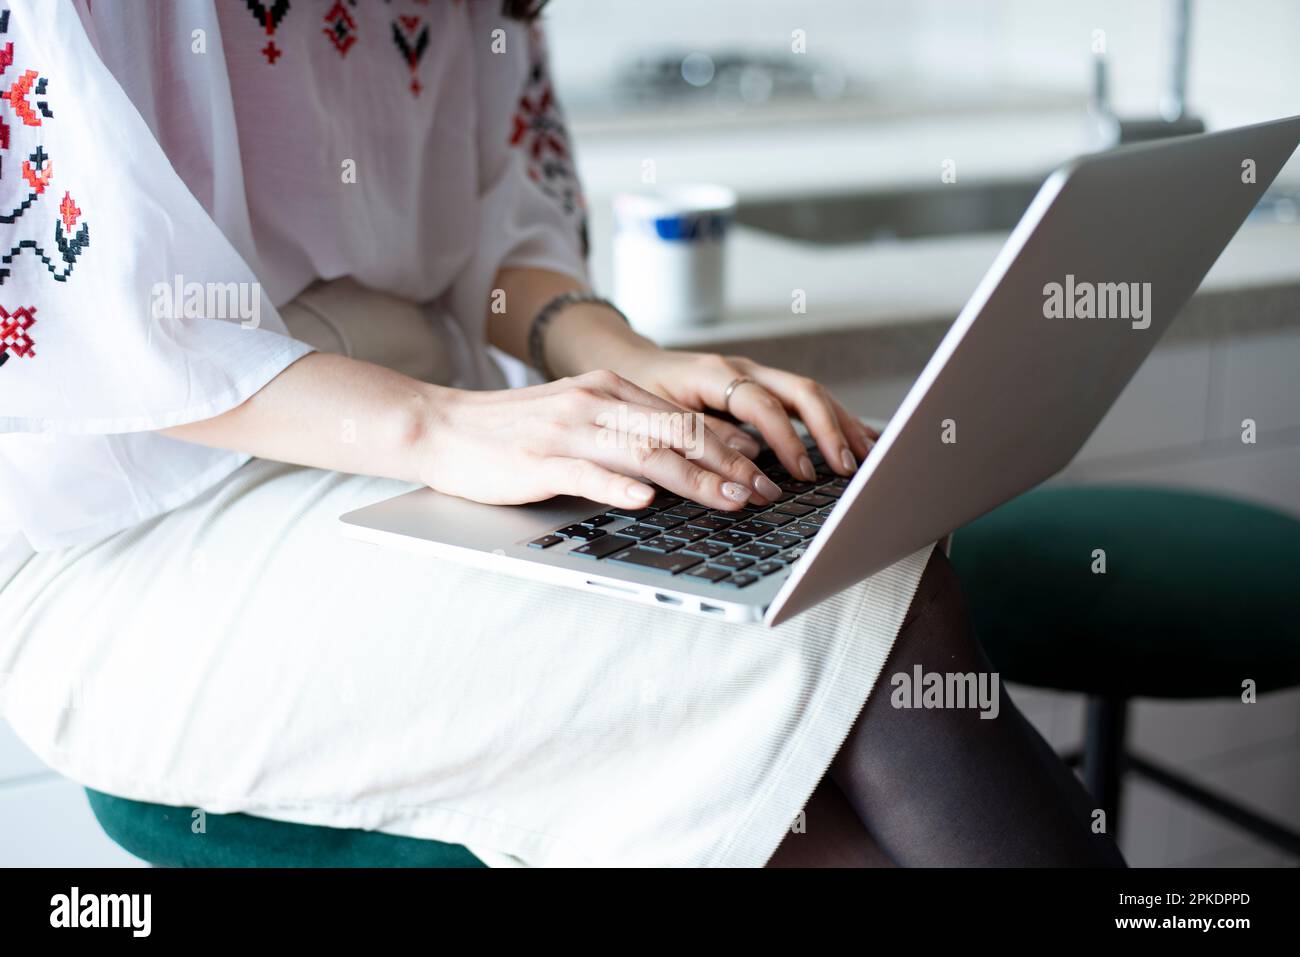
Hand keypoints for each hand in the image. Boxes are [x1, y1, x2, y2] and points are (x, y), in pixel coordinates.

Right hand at [418, 372, 784, 510]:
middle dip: (729, 466)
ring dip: (694, 479)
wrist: (442, 426)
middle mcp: (595, 403)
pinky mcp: (538, 460)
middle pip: (676, 434)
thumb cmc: (514, 431)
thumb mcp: (579, 417)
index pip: (684, 419)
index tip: (766, 474)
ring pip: (644, 453)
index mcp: (609, 390)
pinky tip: (646, 500)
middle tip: (766, 493)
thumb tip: (689, 456)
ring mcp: (567, 431)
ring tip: (730, 500)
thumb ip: (629, 430)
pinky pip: (586, 472)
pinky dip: (618, 487)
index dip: (731, 448)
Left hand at [610, 348, 876, 481]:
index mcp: (716, 374)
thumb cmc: (639, 393)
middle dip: (830, 430)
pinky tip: (856, 439)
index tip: (803, 473)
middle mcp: (743, 370)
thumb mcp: (659, 416)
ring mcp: (757, 376)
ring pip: (811, 395)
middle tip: (849, 467)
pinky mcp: (763, 387)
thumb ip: (702, 434)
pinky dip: (834, 421)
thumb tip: (751, 455)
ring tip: (868, 457)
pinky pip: (805, 401)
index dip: (786, 439)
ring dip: (842, 424)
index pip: (763, 404)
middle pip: (802, 392)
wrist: (629, 366)